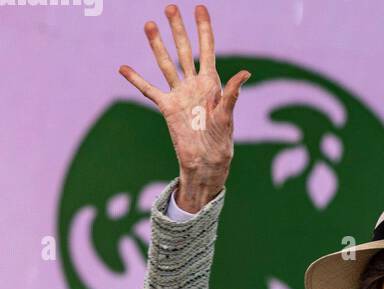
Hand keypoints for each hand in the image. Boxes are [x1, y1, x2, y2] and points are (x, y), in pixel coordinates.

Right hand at [118, 4, 249, 211]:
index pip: (207, 50)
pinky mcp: (167, 108)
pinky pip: (149, 90)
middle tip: (171, 7)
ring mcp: (180, 95)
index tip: (200, 7)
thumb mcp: (227, 117)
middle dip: (178, 29)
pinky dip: (136, 79)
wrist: (206, 164)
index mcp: (212, 85)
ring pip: (166, 64)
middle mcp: (195, 86)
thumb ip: (232, 94)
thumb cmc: (221, 143)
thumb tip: (245, 73)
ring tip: (149, 23)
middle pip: (184, 51)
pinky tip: (123, 67)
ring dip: (157, 44)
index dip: (204, 29)